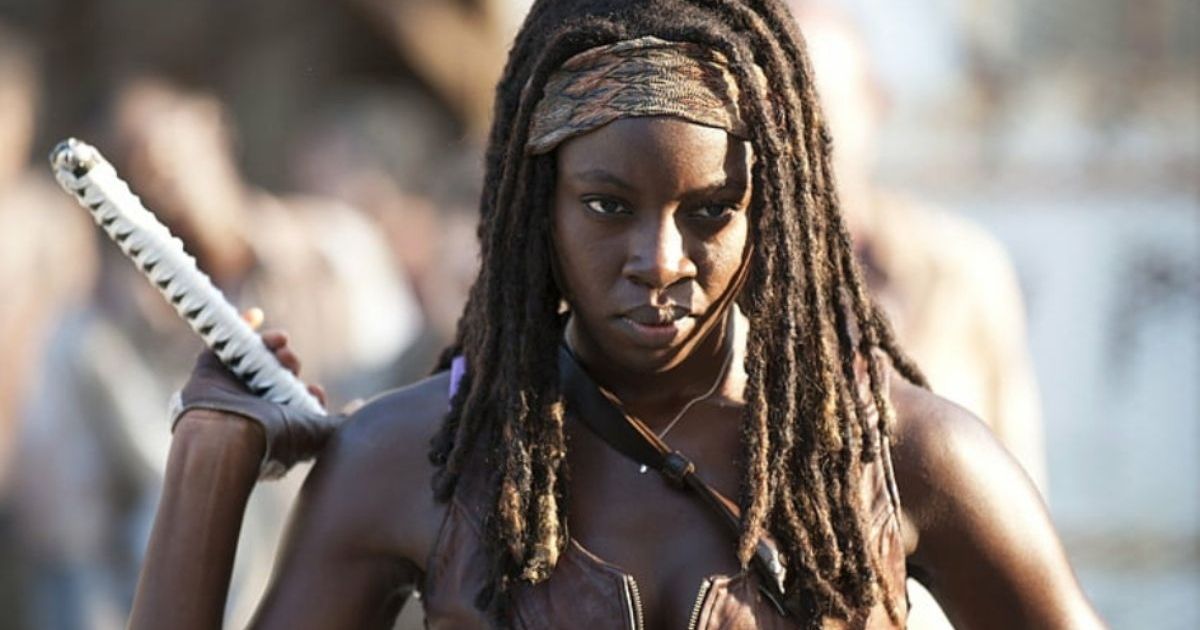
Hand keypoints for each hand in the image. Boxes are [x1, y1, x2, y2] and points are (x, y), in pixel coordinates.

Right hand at [169, 308, 341, 478]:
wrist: (228, 436)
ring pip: (257, 356)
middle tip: (291, 364)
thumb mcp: (319, 434)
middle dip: (291, 363)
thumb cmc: (276, 439)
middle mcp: (252, 405)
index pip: (294, 400)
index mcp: (274, 424)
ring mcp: (231, 386)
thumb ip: (341, 423)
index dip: (307, 391)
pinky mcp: (211, 369)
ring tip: (280, 345)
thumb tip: (361, 408)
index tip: (313, 391)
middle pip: (277, 374)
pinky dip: (241, 325)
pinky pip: (225, 342)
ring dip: (274, 346)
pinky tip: (256, 315)